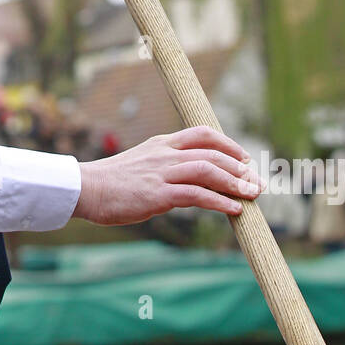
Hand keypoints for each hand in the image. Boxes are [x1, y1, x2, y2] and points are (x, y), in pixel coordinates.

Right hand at [74, 126, 263, 224]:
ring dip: (235, 183)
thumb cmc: (113, 182)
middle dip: (240, 168)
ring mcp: (162, 173)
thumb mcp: (142, 164)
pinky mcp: (158, 194)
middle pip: (212, 154)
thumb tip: (189, 180)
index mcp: (162, 143)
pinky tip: (234, 209)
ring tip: (253, 194)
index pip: (202, 134)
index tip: (244, 157)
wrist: (87, 189)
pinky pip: (196, 195)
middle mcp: (165, 154)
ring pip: (208, 171)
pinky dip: (219, 201)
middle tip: (257, 182)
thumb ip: (165, 166)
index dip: (228, 144)